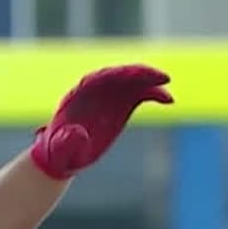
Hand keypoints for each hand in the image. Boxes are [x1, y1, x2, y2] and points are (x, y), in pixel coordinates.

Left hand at [30, 64, 173, 179]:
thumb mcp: (59, 150)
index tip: (135, 76)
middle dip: (140, 74)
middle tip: (163, 78)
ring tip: (168, 94)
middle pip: (118, 75)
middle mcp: (95, 91)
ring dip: (151, 82)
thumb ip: (66, 142)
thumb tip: (79, 134)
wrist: (63, 154)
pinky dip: (154, 94)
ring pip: (132, 82)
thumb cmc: (59, 152)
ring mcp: (109, 96)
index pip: (98, 78)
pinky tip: (169, 100)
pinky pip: (140, 94)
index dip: (118, 74)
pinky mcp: (121, 105)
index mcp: (77, 96)